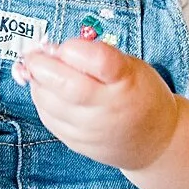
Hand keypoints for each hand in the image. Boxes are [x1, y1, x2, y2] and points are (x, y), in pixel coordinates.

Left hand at [16, 30, 183, 171]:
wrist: (153, 142)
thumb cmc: (140, 96)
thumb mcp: (131, 67)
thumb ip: (97, 55)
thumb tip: (55, 50)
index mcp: (126, 82)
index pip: (98, 61)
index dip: (75, 48)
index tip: (69, 45)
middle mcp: (108, 108)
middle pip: (67, 85)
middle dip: (42, 66)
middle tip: (34, 56)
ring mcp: (90, 129)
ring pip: (50, 103)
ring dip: (37, 83)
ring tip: (40, 72)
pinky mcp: (76, 142)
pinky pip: (48, 118)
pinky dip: (42, 100)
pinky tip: (47, 91)